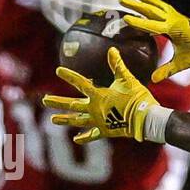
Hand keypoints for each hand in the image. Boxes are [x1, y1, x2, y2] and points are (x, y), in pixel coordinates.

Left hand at [43, 48, 157, 143]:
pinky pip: (92, 135)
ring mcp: (99, 121)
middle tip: (44, 100)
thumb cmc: (137, 98)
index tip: (58, 71)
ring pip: (78, 121)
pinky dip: (84, 137)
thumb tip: (112, 50)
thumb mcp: (128, 80)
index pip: (80, 83)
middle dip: (58, 102)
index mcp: (99, 95)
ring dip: (65, 119)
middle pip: (73, 105)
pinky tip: (75, 139)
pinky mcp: (106, 131)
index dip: (69, 76)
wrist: (145, 119)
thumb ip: (118, 65)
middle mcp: (95, 109)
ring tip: (53, 120)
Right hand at [120, 0, 189, 82]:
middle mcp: (175, 20)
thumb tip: (153, 79)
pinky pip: (163, 6)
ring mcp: (177, 16)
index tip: (126, 18)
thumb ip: (167, 70)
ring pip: (157, 4)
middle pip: (152, 10)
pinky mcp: (178, 17)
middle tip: (122, 0)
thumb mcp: (183, 63)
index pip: (152, 25)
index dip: (139, 23)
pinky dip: (153, 1)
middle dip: (136, 5)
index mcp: (174, 29)